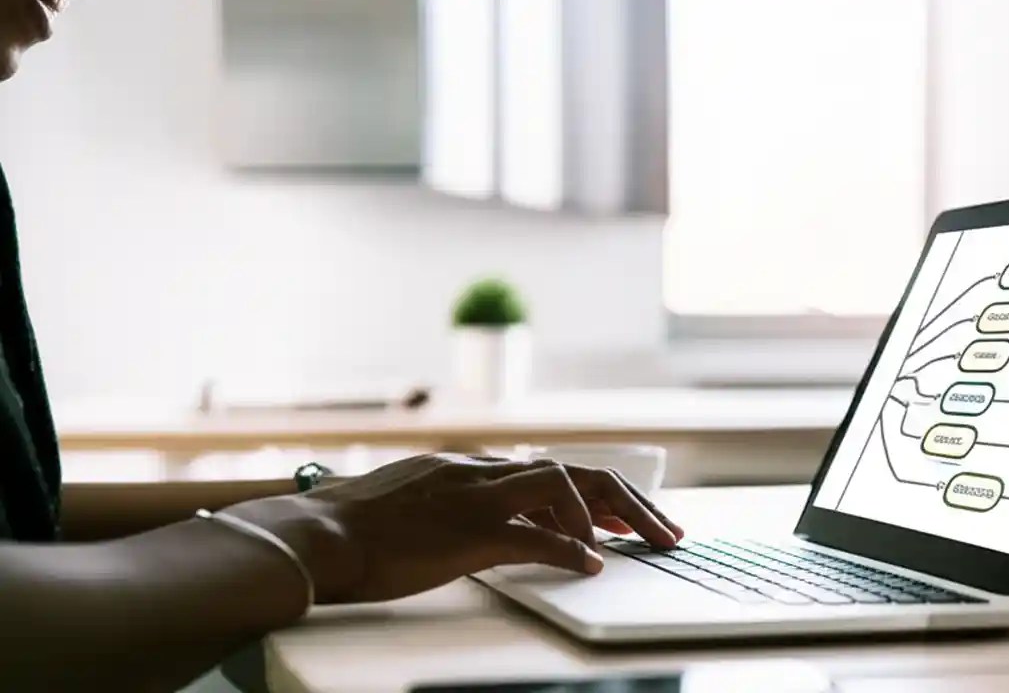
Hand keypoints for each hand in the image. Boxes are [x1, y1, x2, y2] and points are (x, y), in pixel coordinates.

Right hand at [223, 454, 683, 603]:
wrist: (315, 534)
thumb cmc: (359, 529)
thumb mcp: (421, 504)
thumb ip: (461, 505)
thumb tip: (499, 526)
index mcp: (476, 467)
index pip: (556, 470)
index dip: (603, 493)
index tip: (632, 517)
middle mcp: (485, 472)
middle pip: (579, 472)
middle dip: (631, 501)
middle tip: (668, 530)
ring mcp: (478, 497)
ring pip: (569, 487)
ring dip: (618, 516)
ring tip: (649, 544)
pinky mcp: (468, 531)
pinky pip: (535, 535)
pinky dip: (571, 548)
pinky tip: (594, 567)